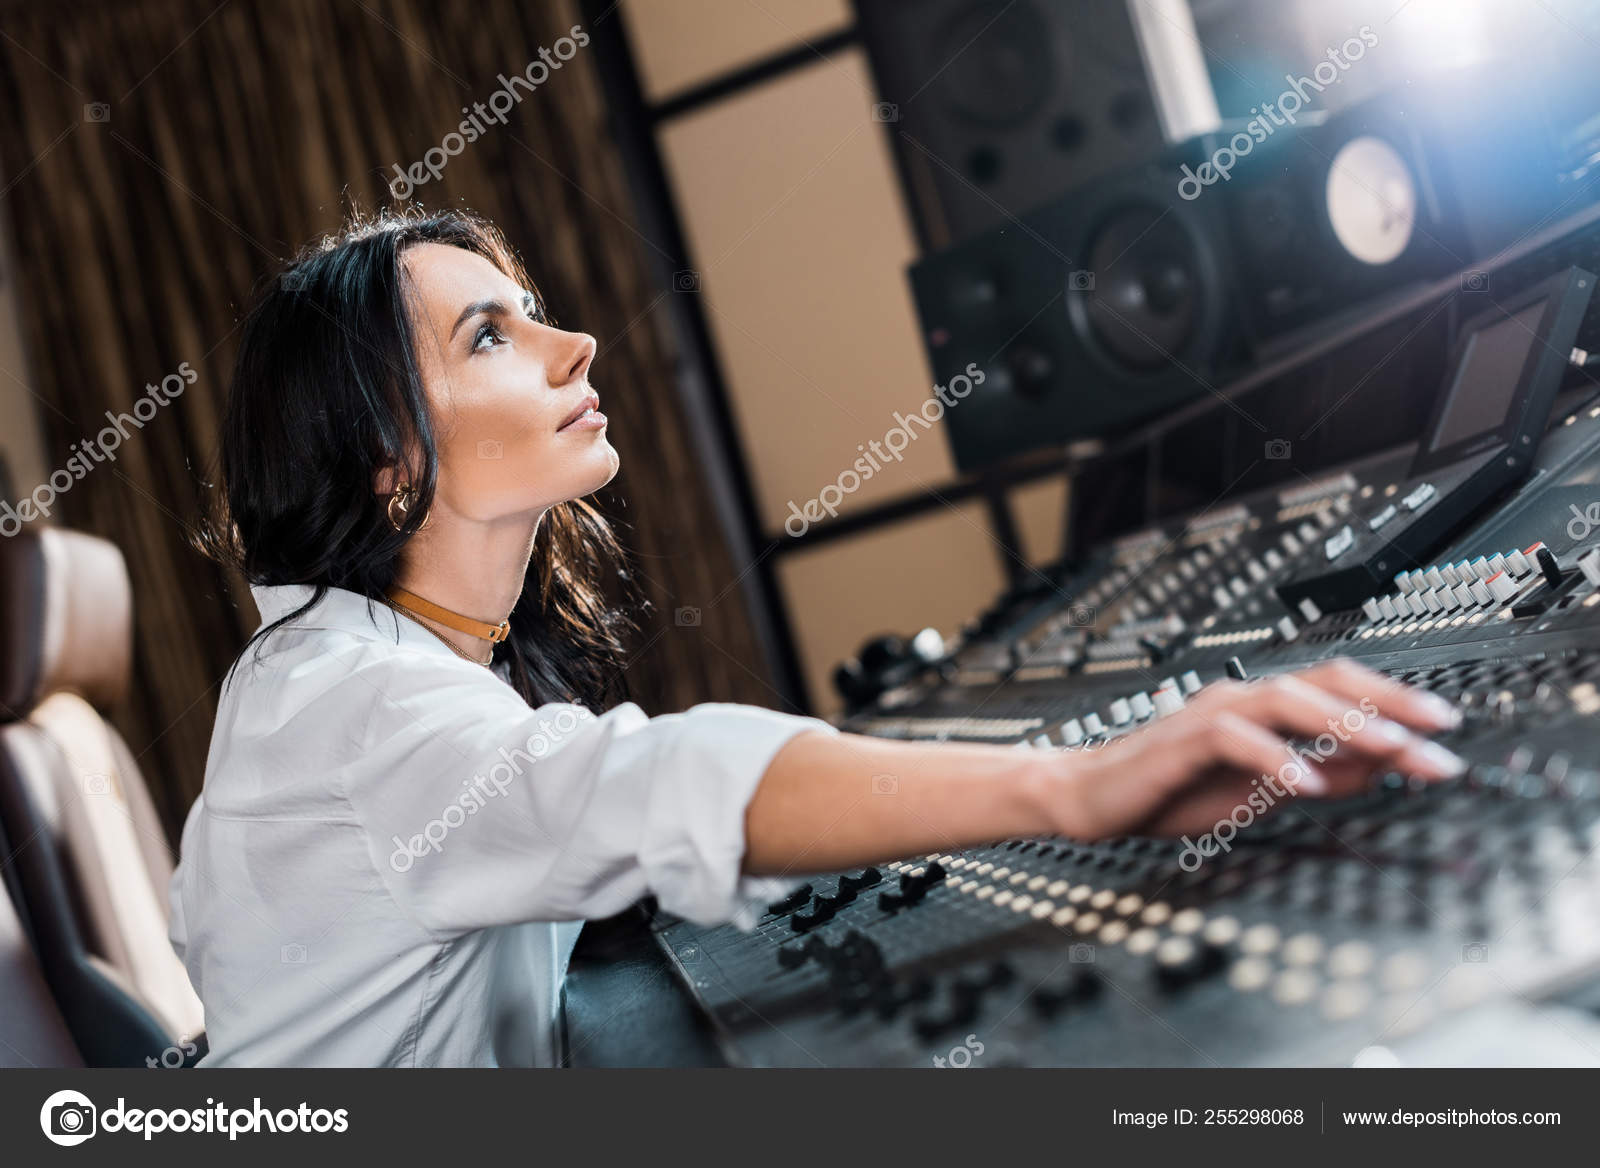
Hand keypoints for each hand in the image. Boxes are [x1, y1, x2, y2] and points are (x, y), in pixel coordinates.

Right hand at [1049, 659, 1465, 840]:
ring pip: (1288, 698)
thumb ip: (1321, 776)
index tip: (1446, 727)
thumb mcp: (1262, 793)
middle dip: (1389, 703)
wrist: (1089, 798)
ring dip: (1346, 723)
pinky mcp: (1183, 739)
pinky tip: (1304, 785)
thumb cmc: (1170, 792)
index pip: (1339, 688)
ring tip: (1392, 748)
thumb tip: (1385, 769)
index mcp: (1264, 708)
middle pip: (1325, 680)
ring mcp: (1212, 713)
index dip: (1396, 701)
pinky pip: (1236, 738)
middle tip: (1440, 729)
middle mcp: (1242, 698)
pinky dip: (1275, 759)